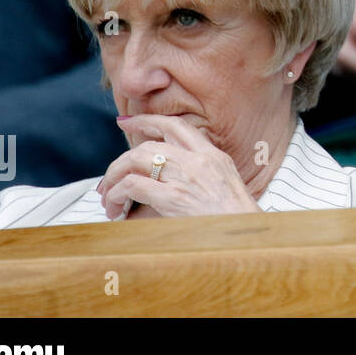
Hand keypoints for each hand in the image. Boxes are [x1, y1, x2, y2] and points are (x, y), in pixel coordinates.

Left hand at [97, 115, 260, 218]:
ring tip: (109, 196)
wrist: (246, 234)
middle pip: (148, 145)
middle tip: (108, 177)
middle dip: (120, 160)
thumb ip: (203, 171)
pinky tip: (116, 208)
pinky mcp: (174, 197)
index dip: (147, 120)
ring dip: (114, 178)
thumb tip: (172, 173)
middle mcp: (198, 160)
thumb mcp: (225, 182)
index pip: (175, 126)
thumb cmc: (235, 216)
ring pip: (135, 161)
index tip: (126, 121)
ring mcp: (186, 177)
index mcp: (213, 154)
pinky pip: (133, 186)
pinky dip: (118, 195)